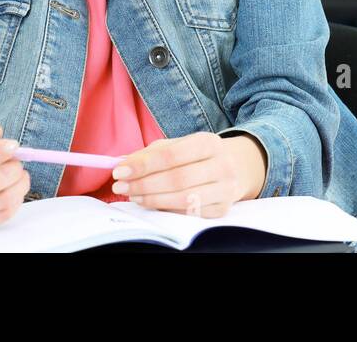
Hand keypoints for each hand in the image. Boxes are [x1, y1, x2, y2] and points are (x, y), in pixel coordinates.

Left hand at [111, 132, 267, 216]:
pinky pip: (190, 214)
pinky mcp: (223, 209)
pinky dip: (167, 210)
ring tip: (134, 196)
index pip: (171, 154)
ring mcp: (225, 189)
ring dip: (152, 199)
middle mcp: (222, 165)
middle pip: (177, 179)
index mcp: (209, 142)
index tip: (119, 171)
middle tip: (121, 187)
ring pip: (183, 199)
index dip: (143, 164)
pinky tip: (153, 204)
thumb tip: (123, 163)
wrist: (237, 167)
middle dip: (143, 184)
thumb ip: (151, 153)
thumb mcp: (180, 145)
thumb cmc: (199, 156)